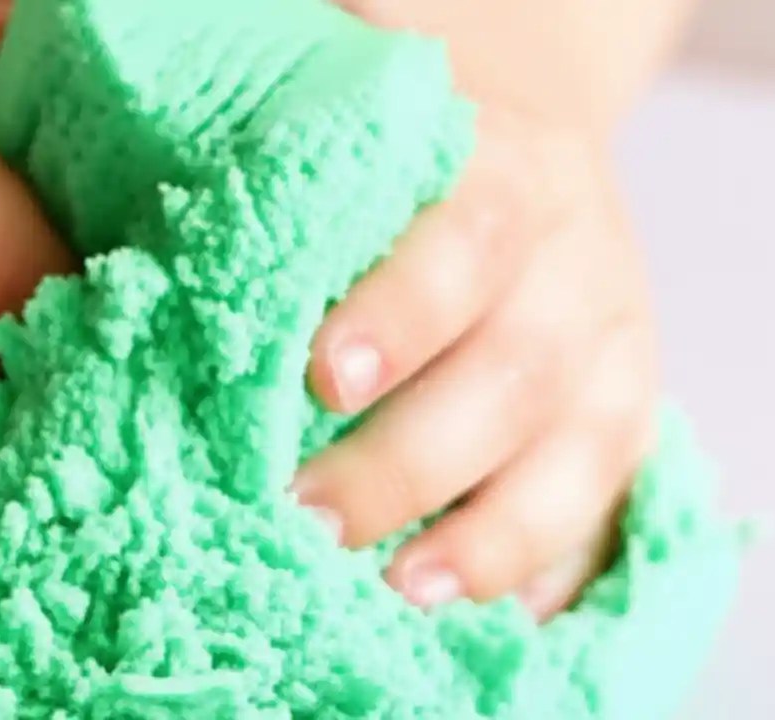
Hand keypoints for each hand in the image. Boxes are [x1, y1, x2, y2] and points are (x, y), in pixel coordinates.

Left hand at [295, 104, 658, 619]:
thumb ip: (289, 225)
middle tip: (306, 512)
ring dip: (483, 533)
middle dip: (408, 460)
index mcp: (503, 173)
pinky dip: (544, 559)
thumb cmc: (400, 176)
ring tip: (396, 587)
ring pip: (573, 450)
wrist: (527, 159)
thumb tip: (147, 309)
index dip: (400, 314)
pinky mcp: (626, 413)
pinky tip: (479, 607)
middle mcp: (575, 260)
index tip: (319, 381)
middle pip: (515, 370)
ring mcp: (614, 343)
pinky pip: (602, 499)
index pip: (467, 240)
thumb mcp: (359, 162)